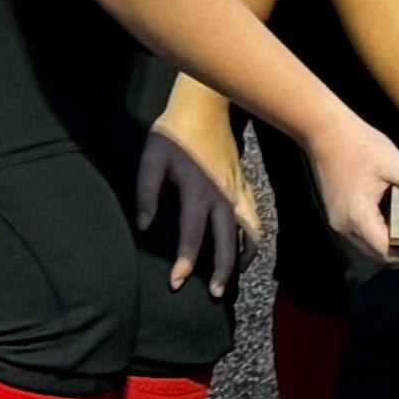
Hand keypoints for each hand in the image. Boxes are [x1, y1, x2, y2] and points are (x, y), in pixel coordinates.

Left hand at [133, 84, 257, 294]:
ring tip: (236, 275)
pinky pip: (255, 219)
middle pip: (230, 242)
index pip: (193, 236)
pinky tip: (245, 247)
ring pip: (251, 233)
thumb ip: (146, 193)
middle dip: (224, 271)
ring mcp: (238, 191)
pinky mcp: (245, 185)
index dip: (185, 262)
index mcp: (198, 191)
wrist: (205, 105)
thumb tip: (144, 225)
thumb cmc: (174, 131)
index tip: (177, 283)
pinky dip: (253, 238)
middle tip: (216, 294)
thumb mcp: (152, 158)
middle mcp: (223, 196)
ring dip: (245, 256)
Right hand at [306, 115, 398, 263]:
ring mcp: (339, 221)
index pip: (387, 251)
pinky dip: (382, 233)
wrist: (324, 130)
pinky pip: (363, 232)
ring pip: (369, 244)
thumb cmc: (358, 144)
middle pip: (378, 253)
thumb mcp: (393, 162)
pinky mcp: (339, 213)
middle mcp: (345, 226)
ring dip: (393, 244)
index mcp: (358, 217)